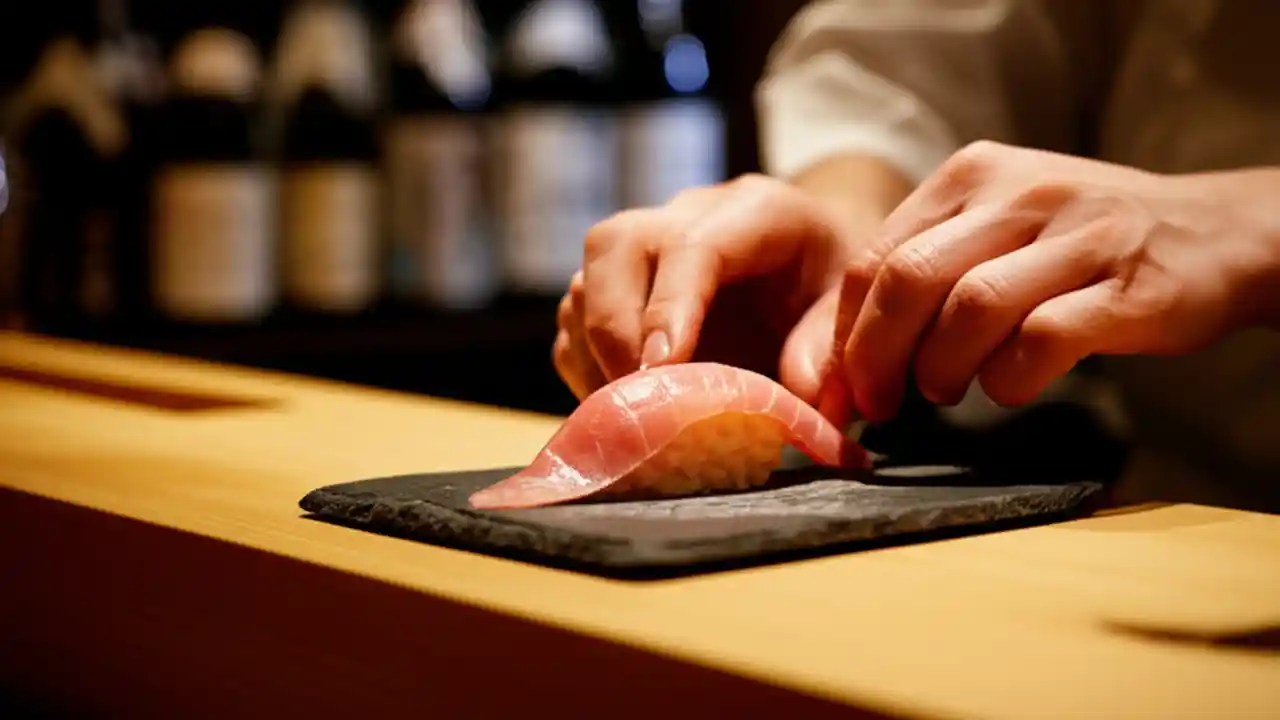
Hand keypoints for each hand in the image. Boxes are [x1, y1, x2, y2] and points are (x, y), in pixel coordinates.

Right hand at [553, 172, 861, 404]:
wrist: (815, 270)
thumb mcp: (853, 308)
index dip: (669, 308)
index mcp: (755, 211)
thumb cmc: (833, 288)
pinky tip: (623, 407)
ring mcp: (643, 250)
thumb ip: (831, 346)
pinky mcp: (615, 290)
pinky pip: (573, 324)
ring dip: (594, 355)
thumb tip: (800, 391)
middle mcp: (686, 216)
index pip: (694, 246)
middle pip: (615, 245)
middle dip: (614, 326)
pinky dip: (585, 369)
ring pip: (583, 283)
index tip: (661, 370)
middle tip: (638, 397)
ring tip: (630, 413)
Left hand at [834, 140, 1279, 421]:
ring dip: (939, 368)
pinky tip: (1007, 387)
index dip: (843, 334)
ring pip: (971, 306)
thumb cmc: (1079, 246)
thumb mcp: (995, 228)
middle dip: (875, 357)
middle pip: (909, 279)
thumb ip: (924, 274)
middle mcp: (1021, 193)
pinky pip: (1043, 339)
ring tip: (945, 391)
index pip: (874, 257)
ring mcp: (1079, 235)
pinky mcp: (1129, 287)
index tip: (839, 389)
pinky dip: (1009, 378)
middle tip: (878, 405)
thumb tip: (842, 360)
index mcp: (971, 176)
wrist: (1214, 232)